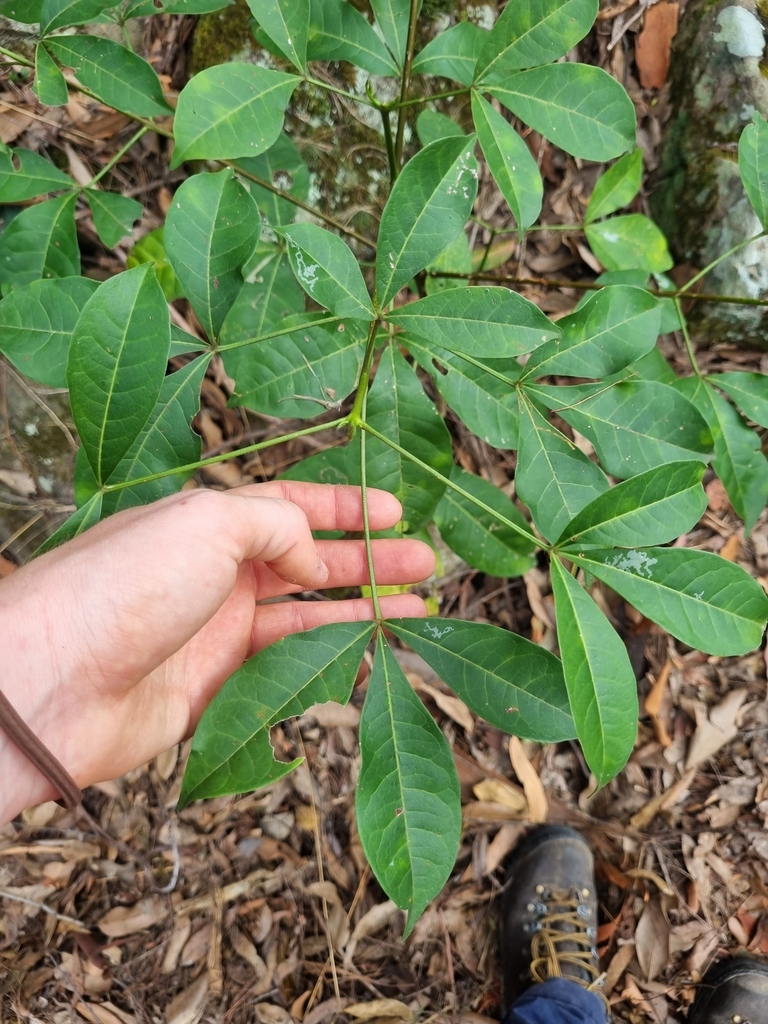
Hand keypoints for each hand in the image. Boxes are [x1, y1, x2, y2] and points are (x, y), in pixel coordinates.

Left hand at [0, 483, 434, 821]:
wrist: (51, 684)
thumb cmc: (121, 588)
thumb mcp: (206, 524)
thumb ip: (275, 526)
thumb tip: (311, 557)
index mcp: (208, 522)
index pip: (290, 505)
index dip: (344, 508)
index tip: (394, 511)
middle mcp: (214, 573)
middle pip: (308, 560)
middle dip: (367, 558)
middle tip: (424, 562)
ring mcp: (216, 631)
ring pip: (307, 614)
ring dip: (362, 607)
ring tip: (417, 604)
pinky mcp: (217, 687)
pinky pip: (286, 666)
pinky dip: (329, 656)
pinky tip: (365, 651)